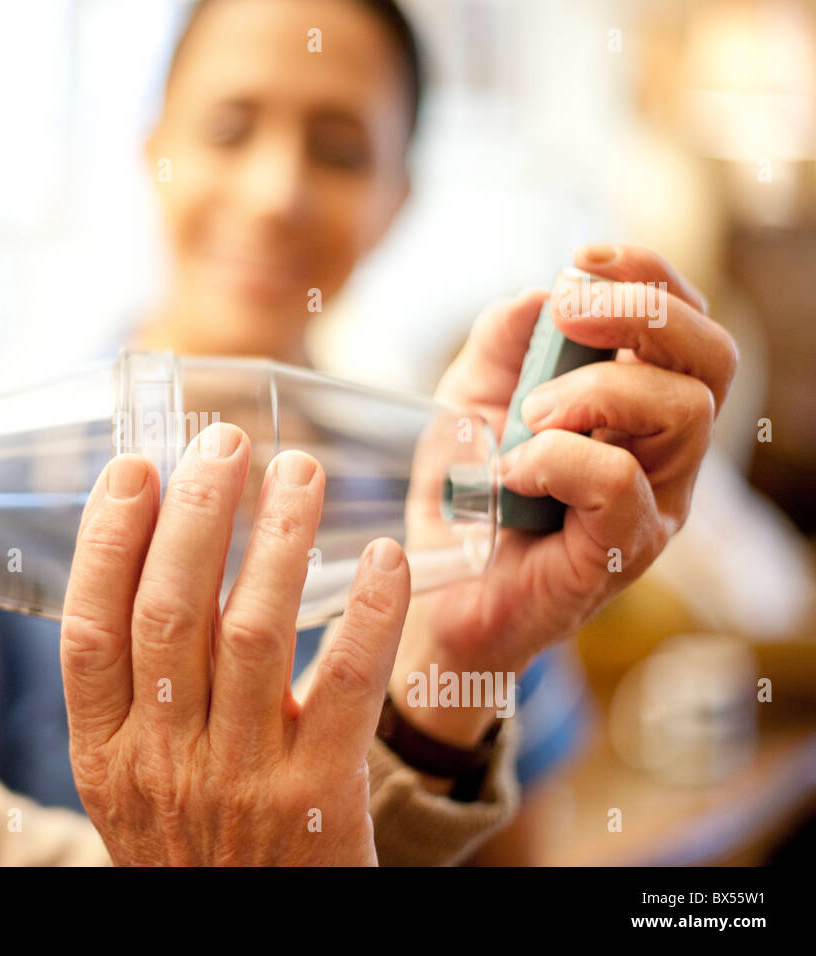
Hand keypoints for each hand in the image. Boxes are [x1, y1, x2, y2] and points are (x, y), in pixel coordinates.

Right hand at [60, 422, 410, 864]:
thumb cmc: (189, 841)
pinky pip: (345, 686)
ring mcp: (241, 781)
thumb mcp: (131, 778)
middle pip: (170, 614)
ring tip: (296, 471)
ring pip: (254, 634)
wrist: (241, 942)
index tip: (135, 467)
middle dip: (197, 514)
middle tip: (225, 441)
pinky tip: (381, 558)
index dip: (107, 541)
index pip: (89, 629)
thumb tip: (149, 550)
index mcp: (103, 752)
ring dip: (276, 540)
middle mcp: (162, 763)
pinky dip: (365, 614)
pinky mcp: (320, 799)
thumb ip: (133, 689)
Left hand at [393, 243, 737, 747]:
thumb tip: (540, 294)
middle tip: (571, 311)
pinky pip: (620, 482)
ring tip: (529, 415)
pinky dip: (559, 457)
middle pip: (712, 358)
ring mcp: (653, 504)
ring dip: (597, 390)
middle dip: (645, 312)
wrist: (436, 591)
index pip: (686, 324)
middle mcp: (663, 453)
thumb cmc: (466, 496)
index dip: (650, 276)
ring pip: (683, 411)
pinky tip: (511, 470)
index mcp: (638, 406)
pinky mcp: (622, 552)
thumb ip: (501, 345)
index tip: (584, 258)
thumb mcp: (468, 400)